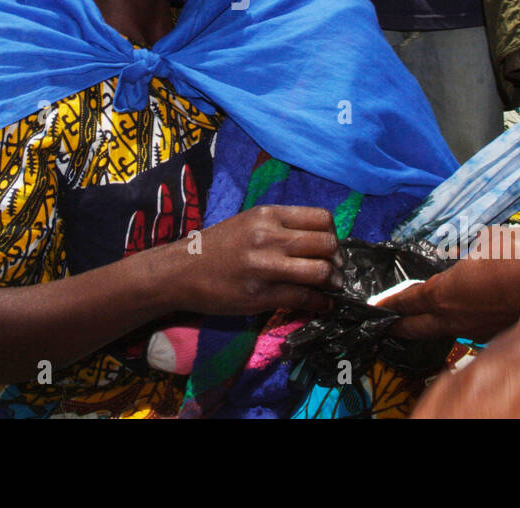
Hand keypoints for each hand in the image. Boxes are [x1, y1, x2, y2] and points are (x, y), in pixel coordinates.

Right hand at [167, 205, 342, 316]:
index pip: (322, 218)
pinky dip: (320, 303)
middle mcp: (268, 237)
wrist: (181, 271)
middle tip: (337, 270)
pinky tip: (322, 304)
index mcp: (267, 215)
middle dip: (338, 260)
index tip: (331, 246)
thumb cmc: (217, 246)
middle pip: (326, 244)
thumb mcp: (248, 222)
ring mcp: (265, 267)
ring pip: (320, 272)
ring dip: (333, 282)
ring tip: (332, 287)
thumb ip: (281, 226)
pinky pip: (303, 299)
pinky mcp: (261, 296)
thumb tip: (319, 239)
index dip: (333, 235)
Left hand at [384, 226, 519, 342]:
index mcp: (443, 293)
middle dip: (399, 326)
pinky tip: (469, 315)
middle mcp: (455, 318)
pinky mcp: (497, 335)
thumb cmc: (517, 258)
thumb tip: (474, 255)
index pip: (406, 301)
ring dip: (432, 325)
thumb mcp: (487, 242)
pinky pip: (471, 329)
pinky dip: (463, 322)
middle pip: (416, 328)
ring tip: (424, 319)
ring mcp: (476, 331)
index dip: (389, 304)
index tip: (376, 308)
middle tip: (387, 325)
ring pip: (445, 330)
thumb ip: (472, 252)